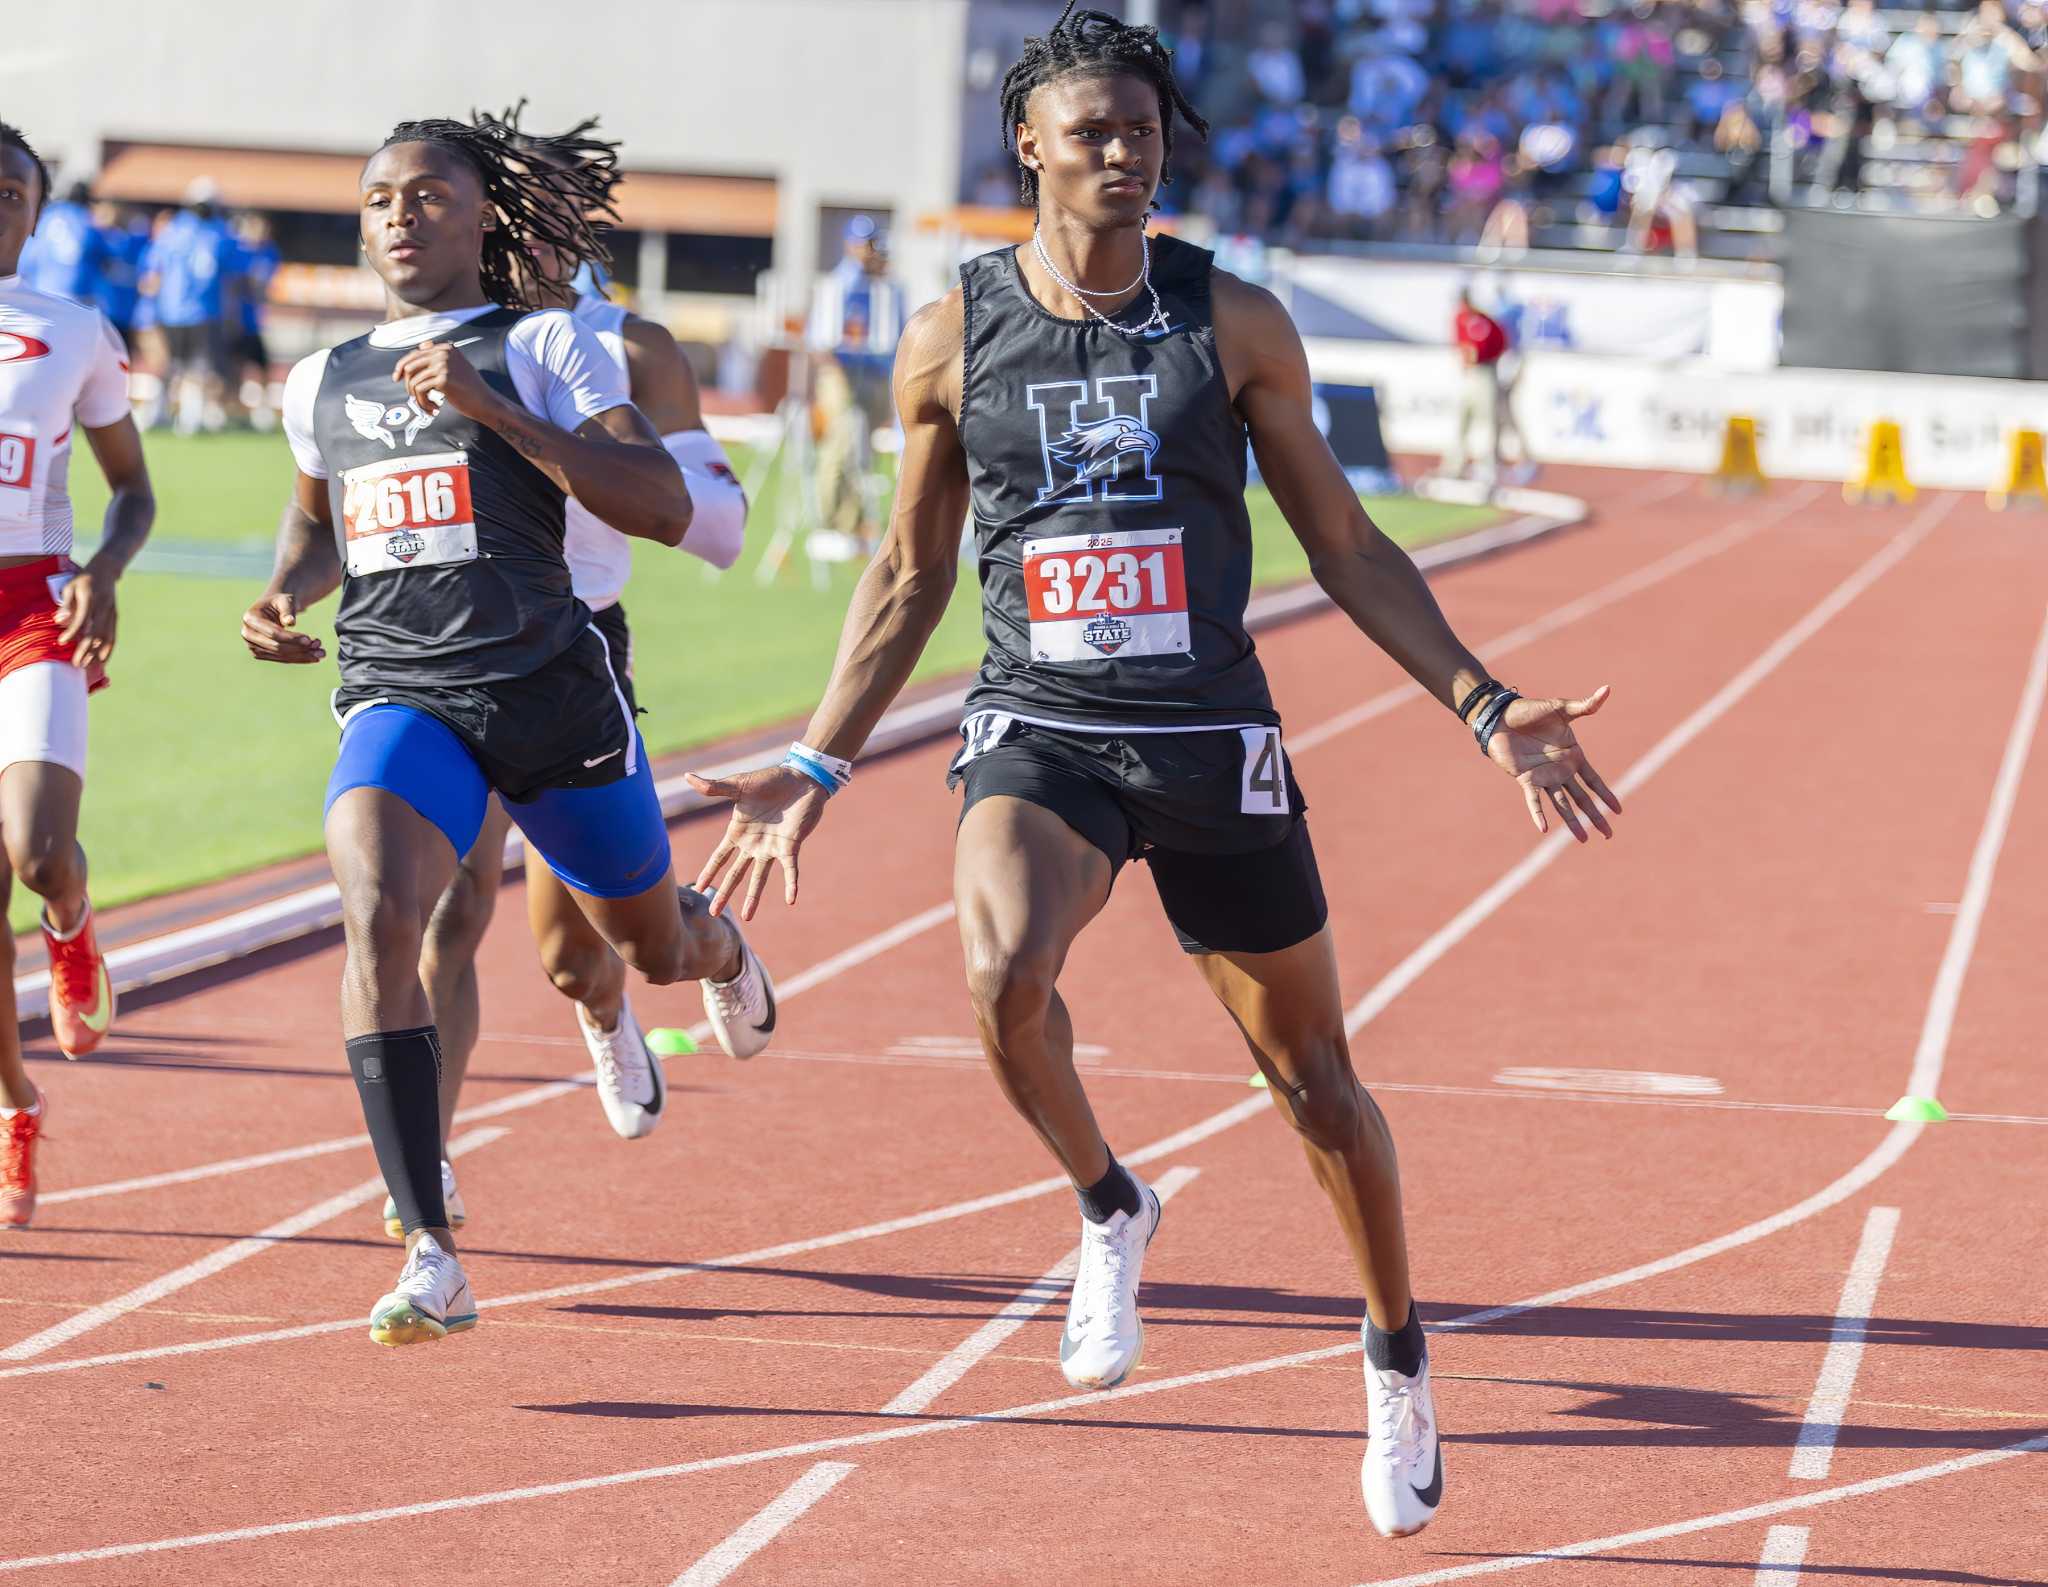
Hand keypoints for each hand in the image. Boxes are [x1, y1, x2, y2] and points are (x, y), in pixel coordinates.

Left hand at [54, 567, 116, 672]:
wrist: (107, 570)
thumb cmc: (84, 579)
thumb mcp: (70, 586)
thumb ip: (66, 604)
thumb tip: (59, 621)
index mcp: (91, 599)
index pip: (82, 619)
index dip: (72, 632)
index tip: (61, 642)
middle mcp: (103, 608)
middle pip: (95, 633)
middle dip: (85, 650)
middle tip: (76, 664)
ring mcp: (111, 614)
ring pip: (105, 637)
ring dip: (96, 653)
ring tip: (88, 666)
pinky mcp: (114, 617)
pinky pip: (112, 636)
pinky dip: (108, 649)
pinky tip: (103, 660)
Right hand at [241, 592, 325, 663]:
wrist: (273, 609)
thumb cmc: (280, 602)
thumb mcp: (285, 600)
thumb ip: (288, 610)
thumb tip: (290, 622)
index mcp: (250, 618)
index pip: (273, 633)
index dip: (292, 638)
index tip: (309, 639)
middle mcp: (247, 633)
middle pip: (276, 646)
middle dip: (299, 648)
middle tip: (319, 646)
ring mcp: (252, 646)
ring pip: (281, 655)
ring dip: (302, 655)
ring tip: (321, 652)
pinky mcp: (261, 654)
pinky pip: (282, 659)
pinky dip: (299, 658)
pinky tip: (314, 656)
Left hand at [392, 341, 498, 425]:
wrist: (486, 403)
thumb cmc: (470, 389)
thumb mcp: (455, 367)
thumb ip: (439, 356)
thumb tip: (422, 345)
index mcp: (445, 348)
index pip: (414, 354)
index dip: (401, 366)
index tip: (396, 378)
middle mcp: (443, 353)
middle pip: (409, 366)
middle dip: (407, 384)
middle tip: (413, 398)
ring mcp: (443, 365)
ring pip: (413, 381)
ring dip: (418, 398)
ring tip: (429, 407)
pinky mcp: (443, 379)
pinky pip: (421, 392)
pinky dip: (424, 404)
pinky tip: (435, 409)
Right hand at [686, 763, 831, 919]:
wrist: (800, 778)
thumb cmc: (770, 779)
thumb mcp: (739, 784)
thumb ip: (714, 787)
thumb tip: (687, 777)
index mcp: (738, 832)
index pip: (720, 857)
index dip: (709, 872)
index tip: (699, 888)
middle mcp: (753, 844)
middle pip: (735, 874)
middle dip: (724, 893)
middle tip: (713, 913)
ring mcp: (772, 848)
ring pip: (760, 878)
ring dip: (753, 897)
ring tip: (748, 917)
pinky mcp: (791, 847)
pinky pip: (790, 870)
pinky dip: (791, 884)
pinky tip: (791, 900)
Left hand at [1485, 685, 1621, 842]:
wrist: (1501, 715)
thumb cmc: (1531, 711)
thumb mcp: (1561, 708)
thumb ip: (1585, 705)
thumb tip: (1607, 689)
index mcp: (1573, 756)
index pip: (1594, 780)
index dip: (1606, 795)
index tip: (1618, 811)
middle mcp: (1561, 770)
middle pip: (1582, 798)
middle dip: (1595, 816)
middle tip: (1608, 835)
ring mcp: (1544, 776)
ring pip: (1562, 804)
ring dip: (1572, 822)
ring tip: (1583, 840)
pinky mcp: (1526, 779)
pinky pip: (1534, 800)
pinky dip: (1538, 813)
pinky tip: (1544, 829)